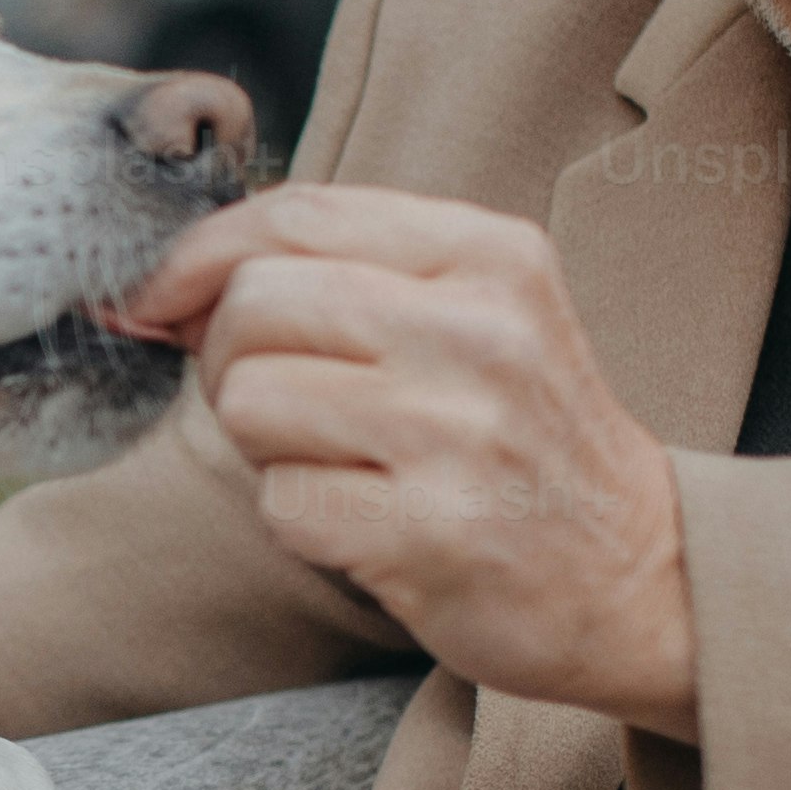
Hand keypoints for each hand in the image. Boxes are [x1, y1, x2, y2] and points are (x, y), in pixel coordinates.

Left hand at [111, 185, 699, 738]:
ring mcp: (458, 433)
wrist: (636, 575)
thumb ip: (334, 274)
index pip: (295, 213)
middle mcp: (479, 331)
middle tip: (284, 404)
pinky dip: (300, 518)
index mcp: (488, 254)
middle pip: (255, 304)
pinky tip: (368, 521)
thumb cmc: (520, 439)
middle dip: (229, 358)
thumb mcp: (466, 314)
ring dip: (265, 446)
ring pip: (250, 402)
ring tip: (344, 462)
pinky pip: (281, 502)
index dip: (197, 256)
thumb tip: (154, 288)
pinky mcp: (431, 531)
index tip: (157, 299)